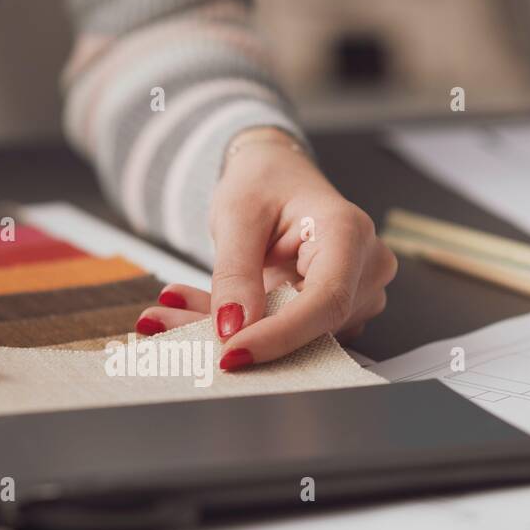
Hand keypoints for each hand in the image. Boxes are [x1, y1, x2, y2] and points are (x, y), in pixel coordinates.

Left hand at [133, 127, 395, 369]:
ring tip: (170, 311)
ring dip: (227, 331)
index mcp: (348, 233)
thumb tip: (232, 327)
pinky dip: (236, 327)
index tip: (231, 353)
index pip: (326, 302)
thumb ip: (235, 271)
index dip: (280, 336)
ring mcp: (353, 296)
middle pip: (307, 326)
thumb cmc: (264, 182)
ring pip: (290, 336)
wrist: (274, 176)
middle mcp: (363, 270)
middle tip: (165, 323)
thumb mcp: (238, 214)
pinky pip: (283, 333)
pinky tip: (193, 311)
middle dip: (237, 333)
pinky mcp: (330, 314)